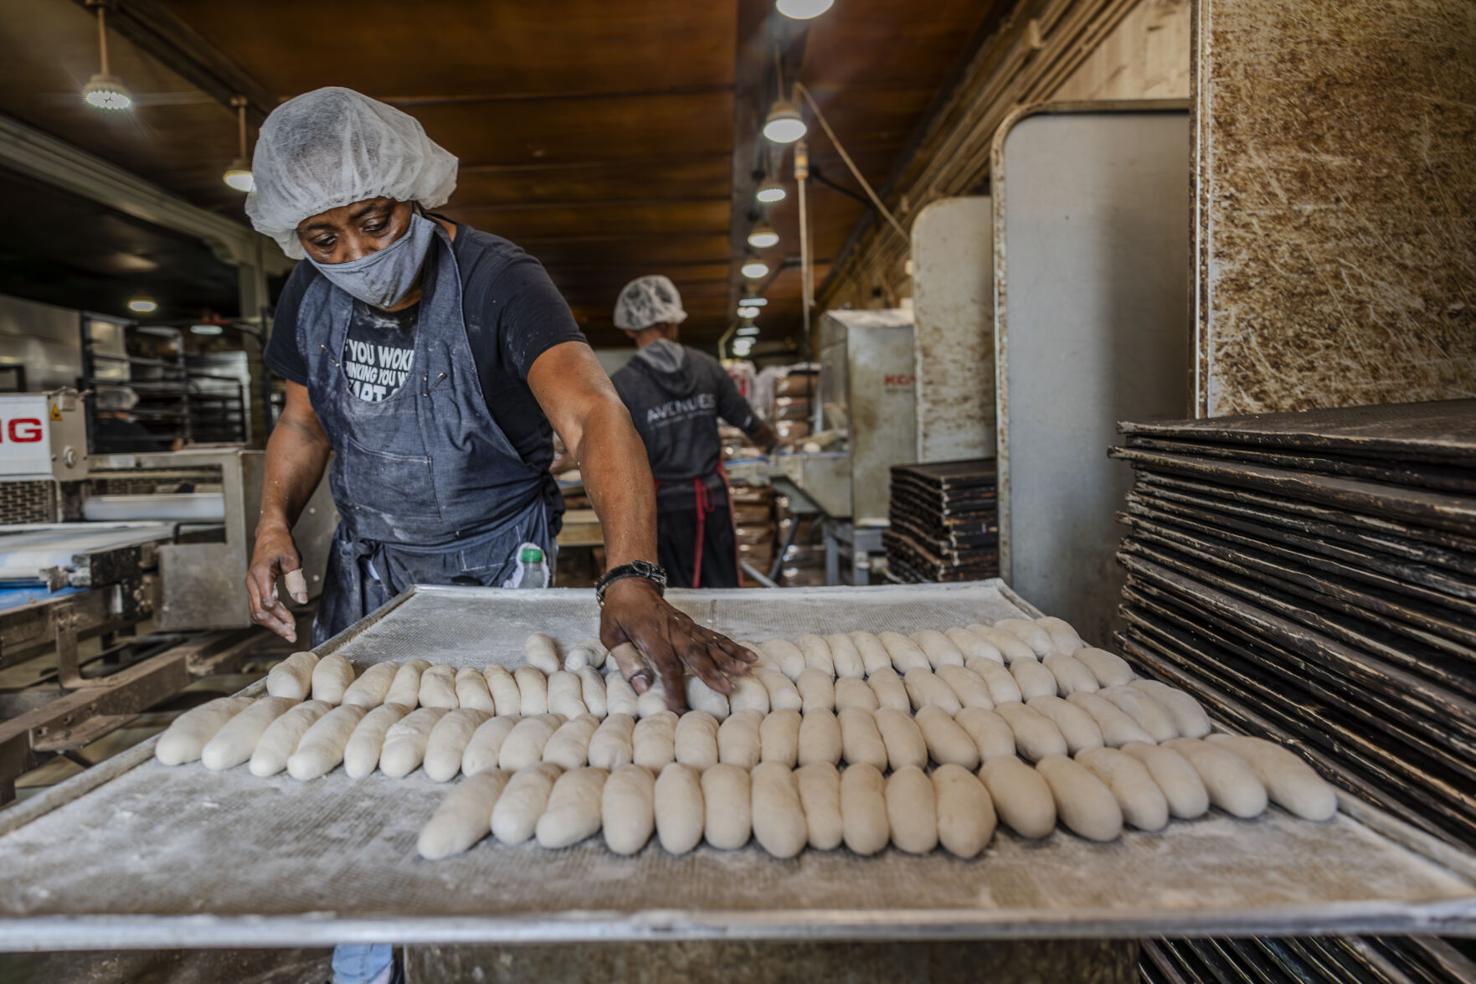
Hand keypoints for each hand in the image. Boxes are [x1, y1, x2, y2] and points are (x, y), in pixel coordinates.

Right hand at [246, 523, 305, 642]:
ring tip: (288, 632)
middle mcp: (252, 582)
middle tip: (291, 636)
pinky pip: (257, 607)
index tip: (293, 624)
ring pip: (256, 612)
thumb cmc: (281, 543)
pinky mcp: (254, 588)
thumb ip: (296, 580)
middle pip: (259, 612)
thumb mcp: (293, 559)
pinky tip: (281, 622)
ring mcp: (251, 586)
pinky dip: (268, 617)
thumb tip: (301, 601)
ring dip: (272, 624)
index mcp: (260, 574)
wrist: (269, 533)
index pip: (267, 602)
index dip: (280, 615)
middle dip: (276, 626)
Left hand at [599, 577, 756, 711]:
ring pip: (710, 643)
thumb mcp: (611, 634)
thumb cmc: (619, 612)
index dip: (674, 686)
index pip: (666, 663)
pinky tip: (748, 655)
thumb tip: (642, 687)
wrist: (632, 584)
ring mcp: (686, 627)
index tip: (679, 707)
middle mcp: (673, 630)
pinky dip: (732, 646)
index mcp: (651, 634)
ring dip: (729, 657)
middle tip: (727, 688)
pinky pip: (715, 637)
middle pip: (695, 653)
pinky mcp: (693, 626)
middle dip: (712, 672)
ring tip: (746, 669)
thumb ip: (626, 660)